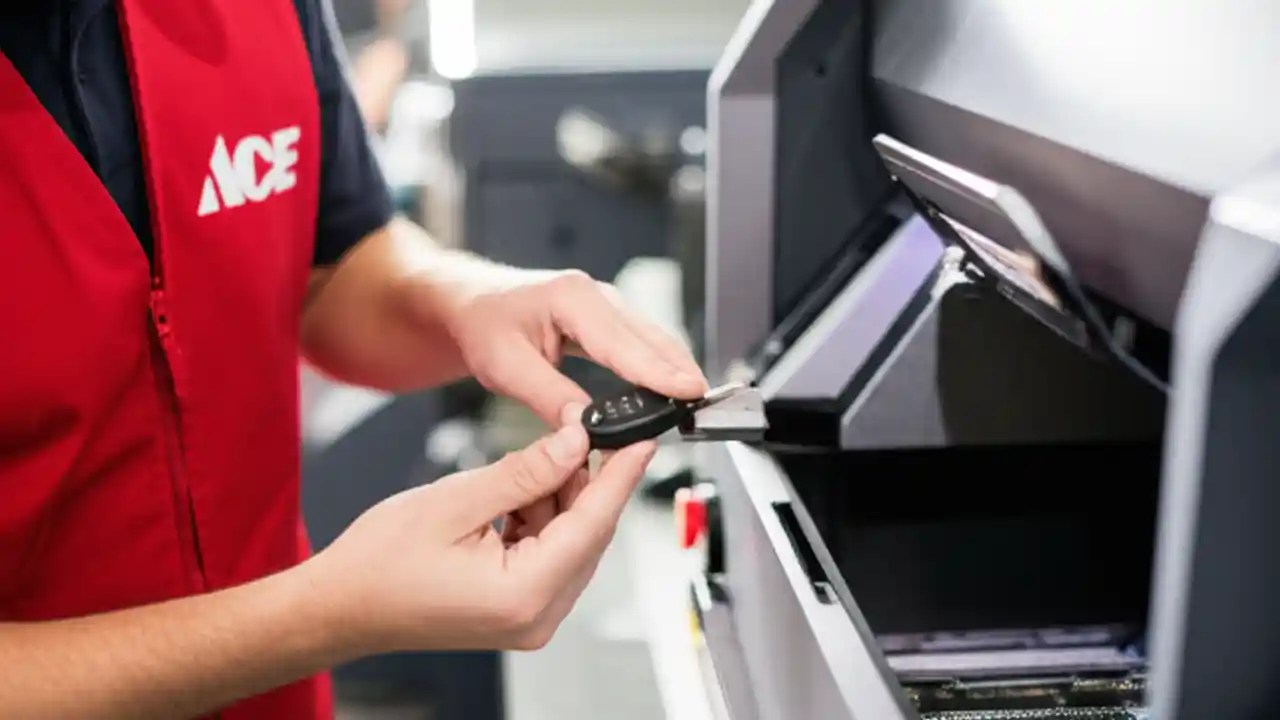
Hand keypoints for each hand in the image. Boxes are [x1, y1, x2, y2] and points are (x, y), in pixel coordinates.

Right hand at [304, 415, 655, 653]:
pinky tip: (515, 495)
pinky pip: (550, 553)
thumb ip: (524, 472)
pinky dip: (541, 518)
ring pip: (571, 540)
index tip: (642, 439)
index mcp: (524, 594)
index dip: (621, 476)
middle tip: (575, 434)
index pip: (593, 524)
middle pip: (588, 533)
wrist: (341, 605)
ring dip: (556, 498)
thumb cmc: (380, 563)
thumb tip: (574, 443)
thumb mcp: (456, 499)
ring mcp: (530, 617)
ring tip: (522, 469)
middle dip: (583, 481)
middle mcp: (536, 615)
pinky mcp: (519, 609)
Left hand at [436, 269, 707, 425]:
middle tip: (703, 406)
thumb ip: (547, 396)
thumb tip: (582, 429)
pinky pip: (641, 342)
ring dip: (674, 368)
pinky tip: (669, 388)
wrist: (470, 303)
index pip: (623, 342)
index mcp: (570, 298)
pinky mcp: (606, 319)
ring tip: (694, 403)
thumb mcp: (504, 366)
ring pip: (652, 339)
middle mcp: (595, 296)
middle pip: (651, 337)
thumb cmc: (483, 324)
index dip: (658, 371)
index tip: (686, 391)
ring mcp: (604, 305)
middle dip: (680, 370)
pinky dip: (659, 365)